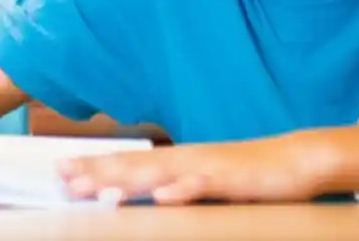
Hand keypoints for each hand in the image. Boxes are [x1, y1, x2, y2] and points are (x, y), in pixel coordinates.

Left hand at [58, 129, 358, 204]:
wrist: (297, 159)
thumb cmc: (249, 175)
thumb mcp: (205, 182)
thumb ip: (176, 187)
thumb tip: (146, 198)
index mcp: (176, 160)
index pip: (127, 161)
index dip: (94, 165)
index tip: (61, 169)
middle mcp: (184, 159)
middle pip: (133, 165)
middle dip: (96, 171)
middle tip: (62, 177)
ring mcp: (206, 167)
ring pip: (159, 174)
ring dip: (127, 181)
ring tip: (96, 189)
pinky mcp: (231, 179)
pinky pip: (202, 186)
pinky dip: (181, 190)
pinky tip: (161, 198)